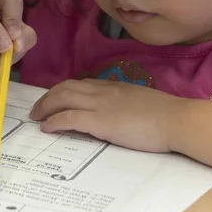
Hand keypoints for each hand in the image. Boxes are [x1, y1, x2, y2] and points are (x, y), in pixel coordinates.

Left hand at [30, 78, 179, 153]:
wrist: (175, 120)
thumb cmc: (165, 115)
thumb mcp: (140, 102)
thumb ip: (124, 103)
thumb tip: (117, 112)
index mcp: (113, 87)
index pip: (80, 83)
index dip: (62, 90)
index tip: (54, 99)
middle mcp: (102, 91)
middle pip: (65, 88)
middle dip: (47, 98)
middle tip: (37, 109)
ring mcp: (100, 105)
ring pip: (62, 99)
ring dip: (45, 107)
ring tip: (36, 117)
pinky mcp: (99, 122)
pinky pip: (69, 118)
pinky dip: (54, 121)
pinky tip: (47, 128)